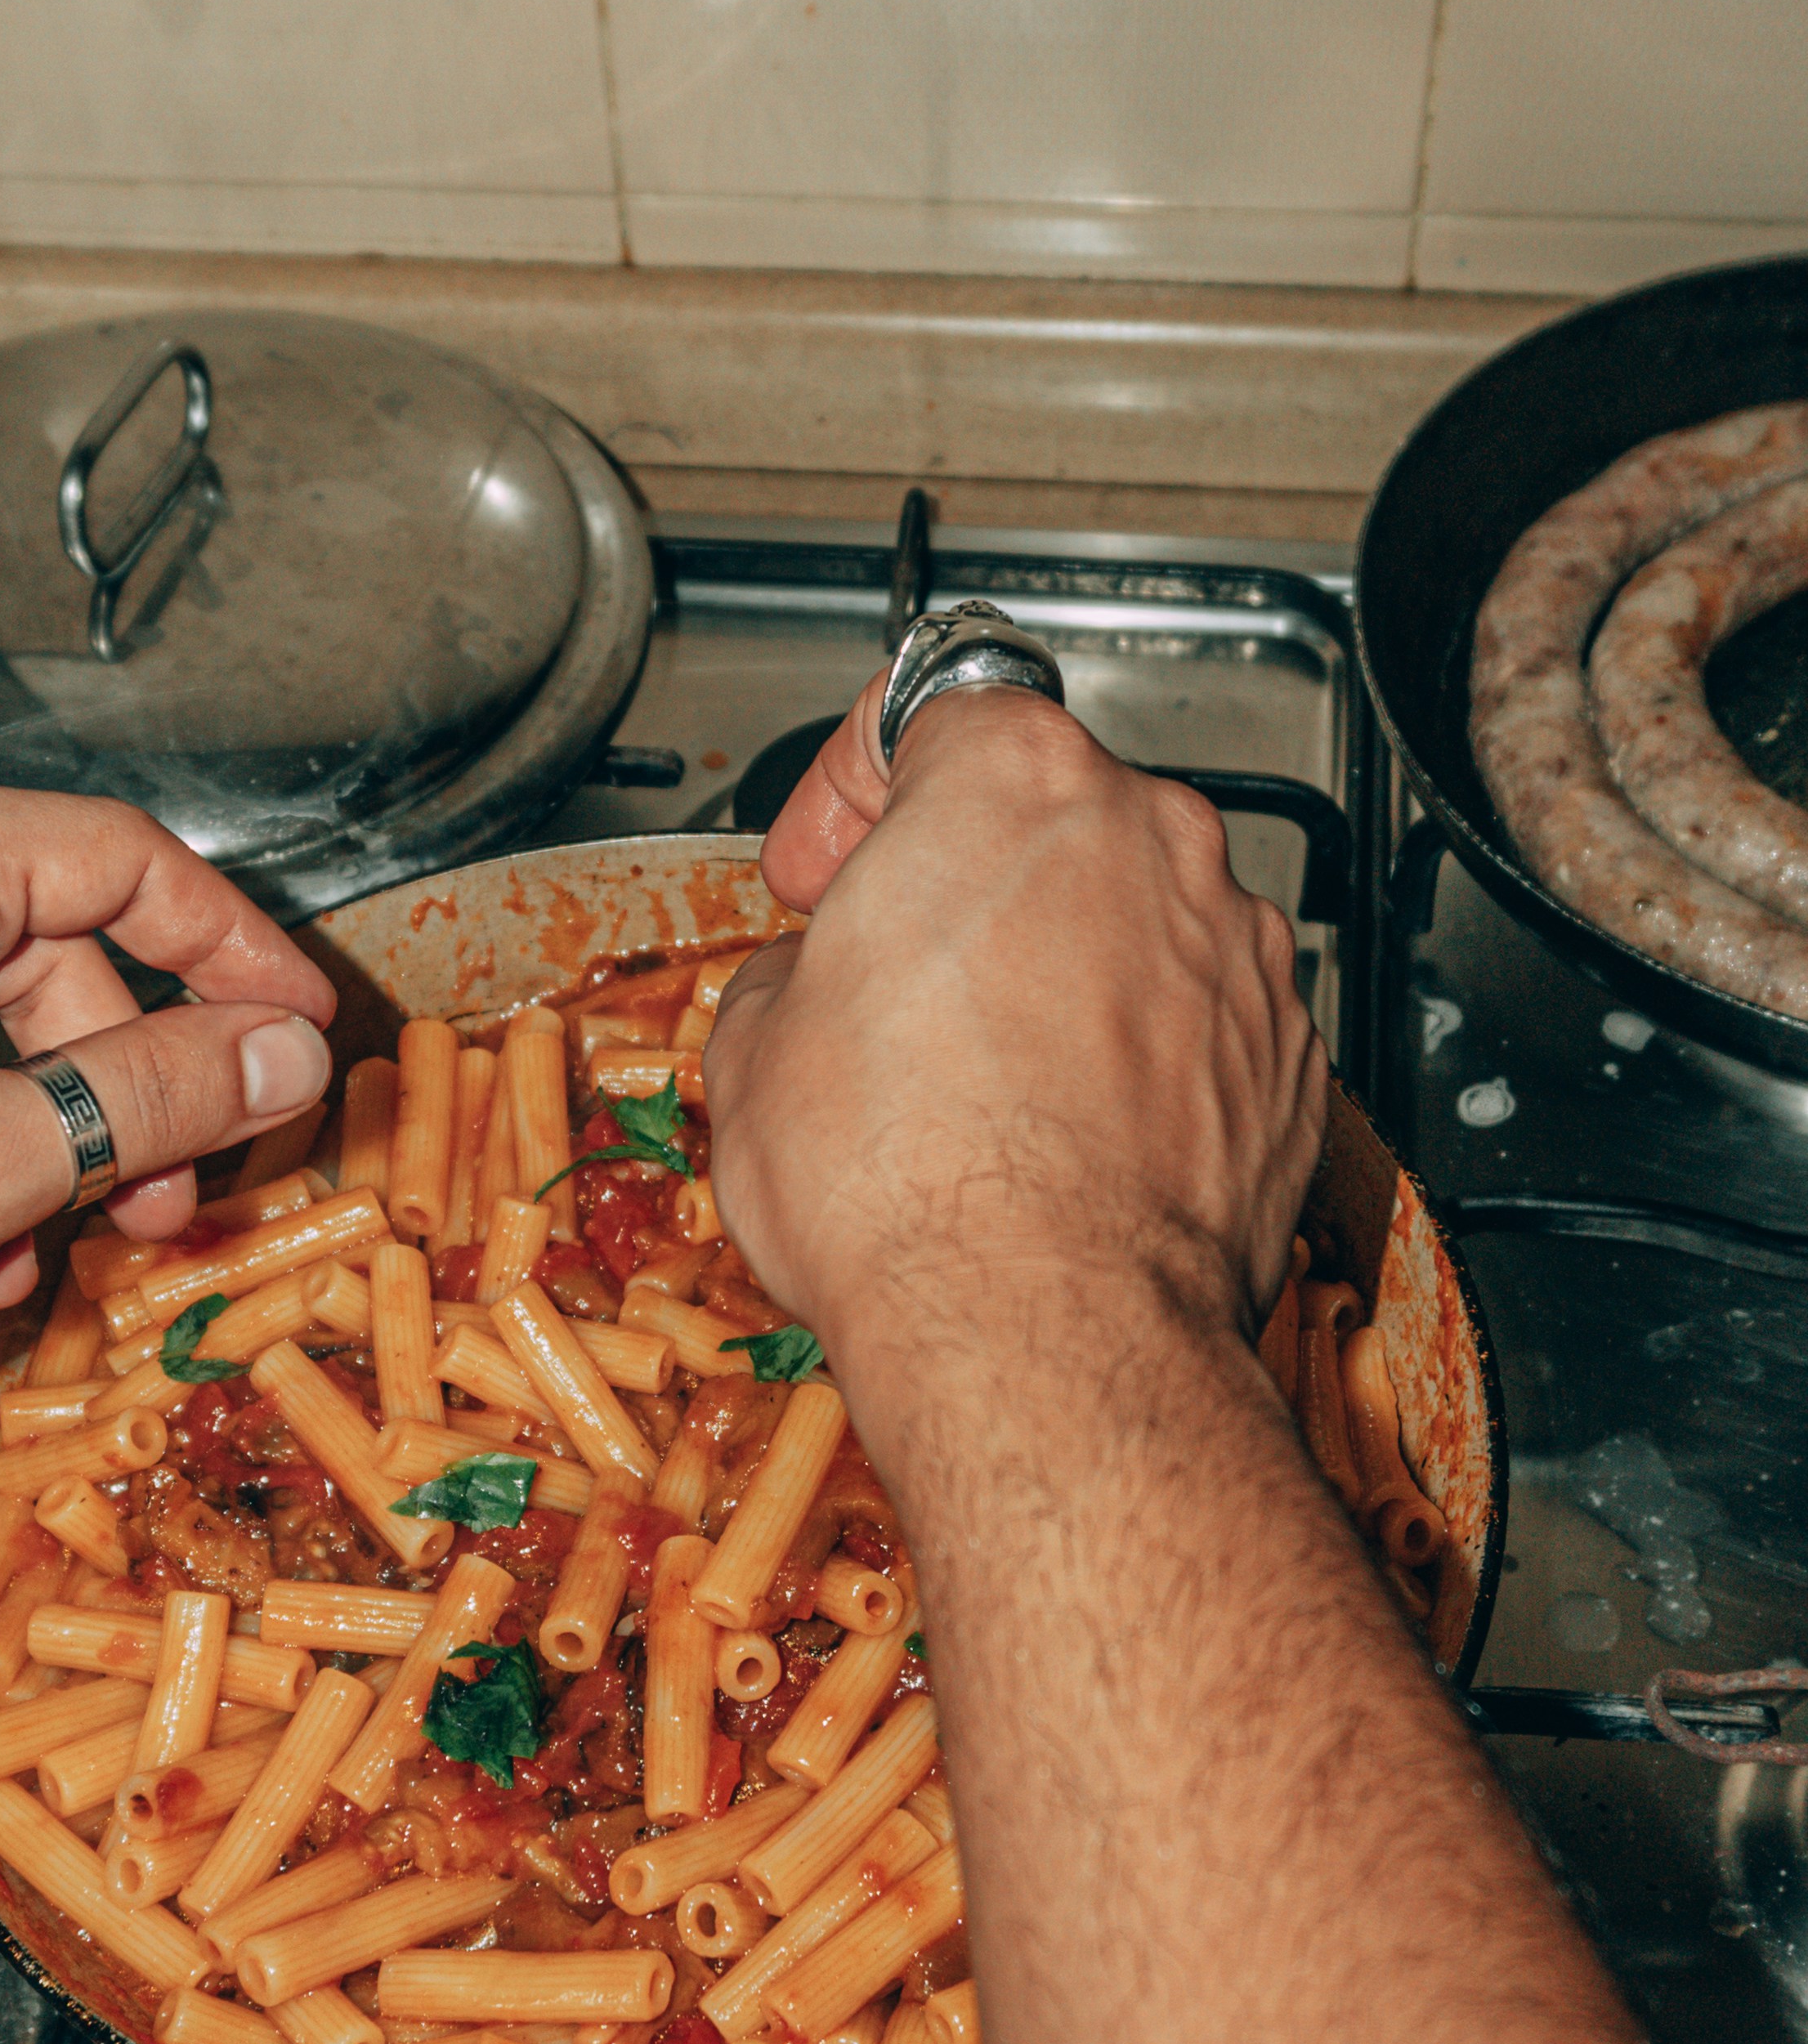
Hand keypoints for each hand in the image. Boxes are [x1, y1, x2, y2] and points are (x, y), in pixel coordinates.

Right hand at [705, 672, 1322, 1373]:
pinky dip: (1140, 1066)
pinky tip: (1065, 1145)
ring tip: (981, 1089)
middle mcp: (1151, 835)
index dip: (856, 787)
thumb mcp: (755, 1049)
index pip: (933, 705)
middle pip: (1048, 817)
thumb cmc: (910, 1188)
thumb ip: (796, 969)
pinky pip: (1197, 1029)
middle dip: (969, 887)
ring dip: (1062, 976)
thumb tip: (812, 991)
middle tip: (895, 980)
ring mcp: (1236, 948)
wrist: (1044, 1338)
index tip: (829, 862)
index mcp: (1013, 780)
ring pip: (1132, 923)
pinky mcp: (1288, 1061)